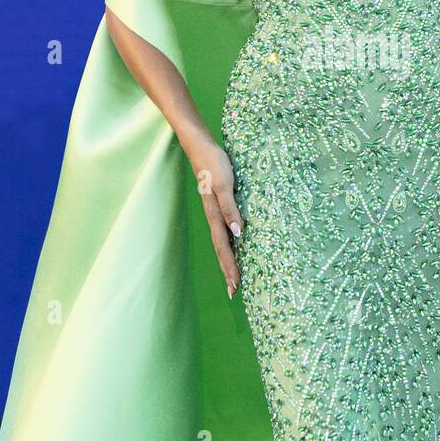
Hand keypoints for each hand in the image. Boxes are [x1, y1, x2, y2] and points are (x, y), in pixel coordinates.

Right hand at [190, 140, 243, 298]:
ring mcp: (214, 212)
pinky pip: (224, 230)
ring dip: (228, 261)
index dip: (230, 267)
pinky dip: (229, 244)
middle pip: (221, 250)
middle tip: (234, 292)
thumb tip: (238, 233)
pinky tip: (234, 246)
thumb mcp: (224, 185)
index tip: (236, 286)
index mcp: (215, 216)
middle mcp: (214, 218)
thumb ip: (230, 208)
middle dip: (228, 271)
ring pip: (222, 242)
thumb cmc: (214, 164)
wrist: (201, 147)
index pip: (224, 248)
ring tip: (233, 277)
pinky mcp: (218, 205)